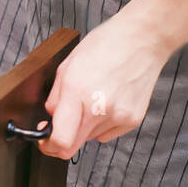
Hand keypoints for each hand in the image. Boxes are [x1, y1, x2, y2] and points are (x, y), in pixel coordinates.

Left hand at [39, 4, 171, 158]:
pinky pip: (108, 134)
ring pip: (90, 138)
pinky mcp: (132, 119)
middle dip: (63, 139)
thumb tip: (50, 121)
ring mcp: (118, 116)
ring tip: (93, 99)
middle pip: (73, 146)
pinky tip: (107, 103)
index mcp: (77, 92)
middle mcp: (98, 108)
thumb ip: (55, 99)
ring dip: (85, 127)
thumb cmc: (105, 46)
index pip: (60, 140)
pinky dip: (102, 124)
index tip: (45, 142)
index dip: (49, 146)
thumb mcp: (67, 67)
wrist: (142, 40)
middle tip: (62, 125)